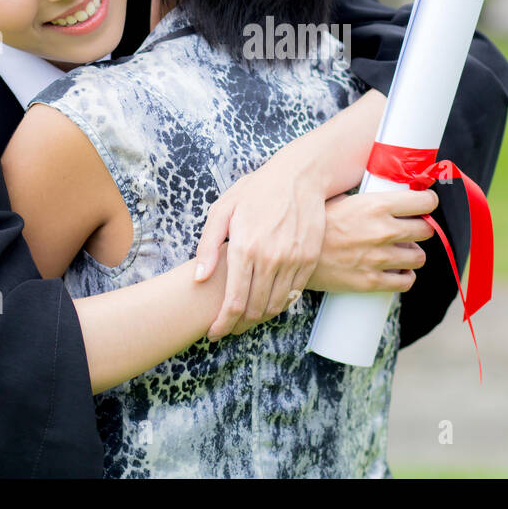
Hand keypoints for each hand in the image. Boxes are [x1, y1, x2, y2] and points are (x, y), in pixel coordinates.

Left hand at [194, 168, 326, 341]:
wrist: (299, 176)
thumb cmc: (256, 191)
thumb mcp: (222, 210)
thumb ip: (208, 246)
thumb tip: (199, 278)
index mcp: (245, 249)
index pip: (233, 303)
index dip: (222, 324)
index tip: (213, 332)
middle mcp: (270, 259)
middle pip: (254, 310)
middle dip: (238, 325)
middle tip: (228, 327)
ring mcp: (292, 261)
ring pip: (275, 306)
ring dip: (259, 318)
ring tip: (246, 318)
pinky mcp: (308, 259)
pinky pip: (294, 294)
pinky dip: (280, 304)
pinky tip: (267, 302)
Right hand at [307, 189, 437, 292]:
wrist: (293, 253)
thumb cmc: (316, 223)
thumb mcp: (343, 198)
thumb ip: (371, 198)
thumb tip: (393, 190)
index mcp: (376, 205)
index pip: (425, 202)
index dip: (428, 203)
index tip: (425, 205)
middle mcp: (383, 231)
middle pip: (426, 230)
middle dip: (421, 228)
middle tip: (411, 228)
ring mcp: (379, 258)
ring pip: (419, 257)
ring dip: (413, 253)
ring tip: (402, 251)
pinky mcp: (372, 281)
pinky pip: (406, 281)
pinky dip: (405, 276)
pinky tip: (397, 270)